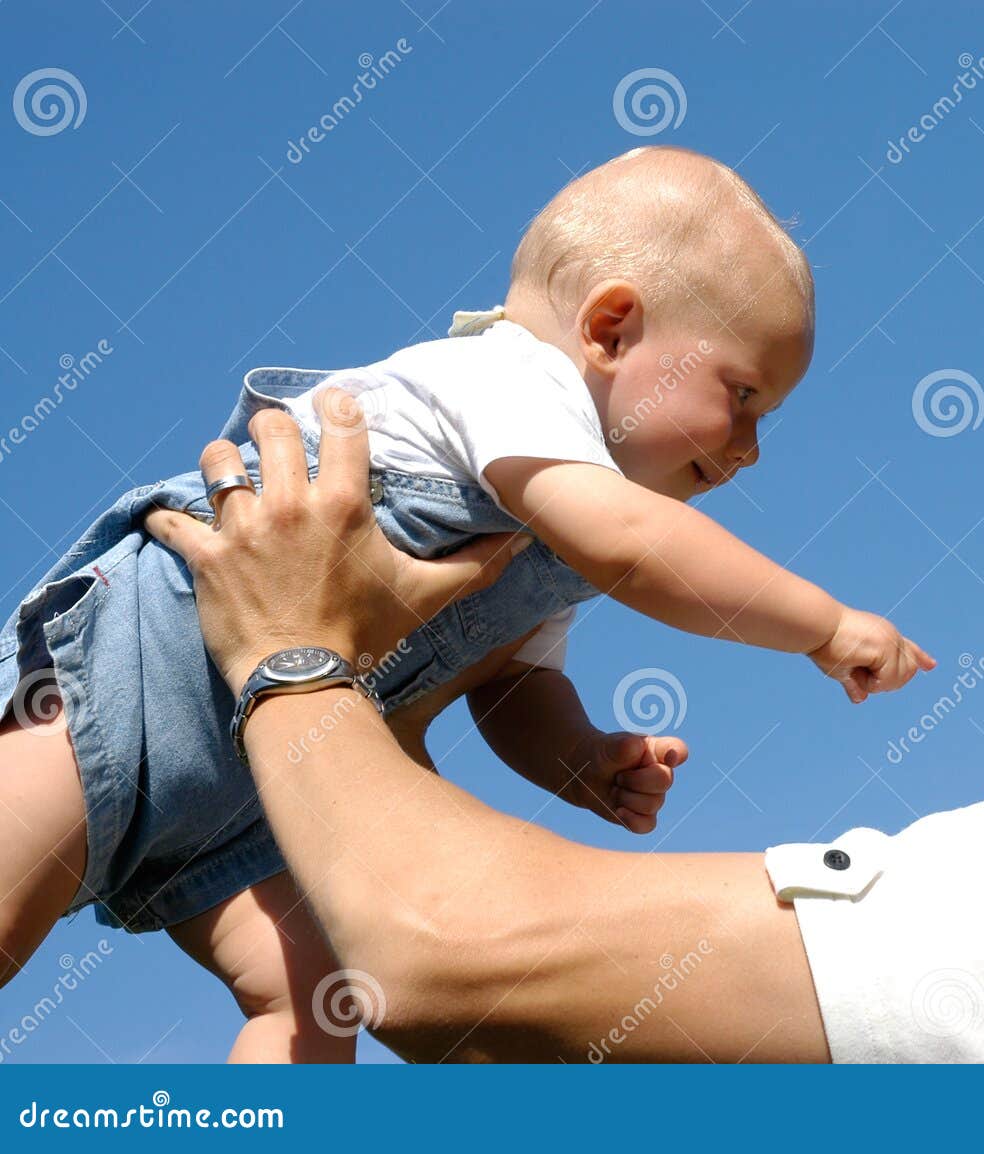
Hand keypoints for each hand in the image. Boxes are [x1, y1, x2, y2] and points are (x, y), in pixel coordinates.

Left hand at [143, 388, 525, 693]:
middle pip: (272, 430)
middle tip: (276, 435)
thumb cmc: (367, 635)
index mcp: (343, 504)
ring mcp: (244, 529)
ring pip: (219, 462)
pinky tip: (168, 519)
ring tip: (228, 467)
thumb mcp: (427, 597)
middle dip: (273, 426)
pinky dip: (166, 519)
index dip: (337, 403)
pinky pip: (172, 523)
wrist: (304, 681)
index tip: (332, 400)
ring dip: (222, 459)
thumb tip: (523, 541)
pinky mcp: (207, 558)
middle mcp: (290, 505)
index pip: (341, 426)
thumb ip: (475, 565)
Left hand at [553, 731, 684, 834]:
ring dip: (626, 797)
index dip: (677, 754)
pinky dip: (631, 820)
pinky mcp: (644, 816)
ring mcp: (654, 796)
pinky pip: (647, 825)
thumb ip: (623, 745)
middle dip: (635, 780)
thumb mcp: (609, 747)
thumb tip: (636, 746)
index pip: (677, 750)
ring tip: (615, 788)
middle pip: (664, 781)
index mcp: (657, 750)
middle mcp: (661, 773)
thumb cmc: (603, 755)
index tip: (670, 757)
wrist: (586, 775)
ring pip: (652, 805)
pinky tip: (618, 810)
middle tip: (618, 776)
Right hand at [807, 607, 934, 702]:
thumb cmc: (824, 645)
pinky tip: (857, 668)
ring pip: (901, 677)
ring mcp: (890, 640)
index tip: (931, 665)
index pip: (908, 648)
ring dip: (877, 683)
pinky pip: (888, 679)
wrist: (817, 629)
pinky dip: (872, 682)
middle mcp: (891, 636)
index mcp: (883, 636)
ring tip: (856, 668)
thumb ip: (855, 682)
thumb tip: (860, 699)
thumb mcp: (844, 667)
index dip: (920, 658)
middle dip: (888, 682)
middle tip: (861, 674)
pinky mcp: (886, 647)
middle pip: (909, 670)